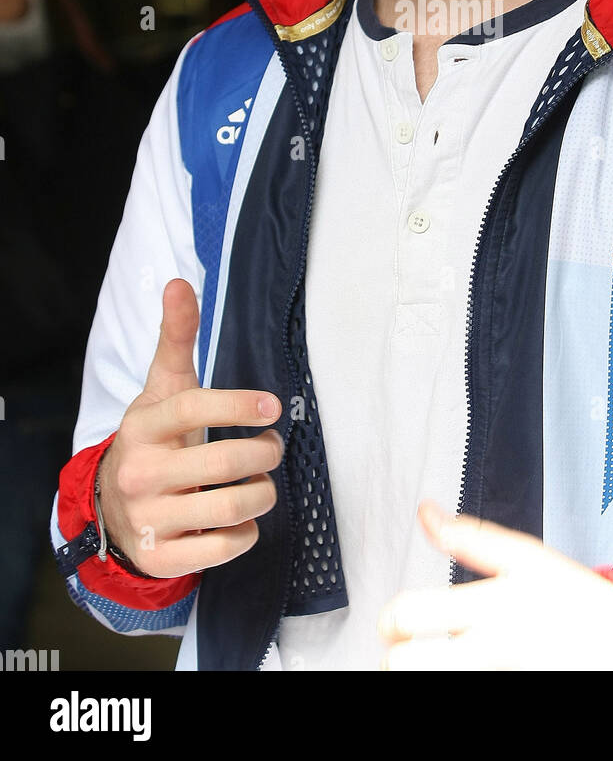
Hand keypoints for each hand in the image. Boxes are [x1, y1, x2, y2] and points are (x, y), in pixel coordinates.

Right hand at [97, 278, 283, 577]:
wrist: (114, 505)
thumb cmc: (154, 437)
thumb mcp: (162, 387)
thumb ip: (176, 337)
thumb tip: (180, 282)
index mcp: (143, 427)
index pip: (193, 408)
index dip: (238, 404)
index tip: (271, 405)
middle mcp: (140, 473)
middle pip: (224, 462)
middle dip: (264, 453)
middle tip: (271, 449)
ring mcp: (149, 518)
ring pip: (231, 506)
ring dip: (261, 493)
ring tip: (260, 482)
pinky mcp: (161, 557)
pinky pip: (224, 549)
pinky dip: (244, 533)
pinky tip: (240, 518)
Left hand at [377, 501, 612, 670]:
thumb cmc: (571, 597)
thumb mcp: (522, 555)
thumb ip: (466, 536)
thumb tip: (425, 511)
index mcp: (490, 604)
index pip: (413, 612)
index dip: (390, 617)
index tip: (393, 622)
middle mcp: (491, 647)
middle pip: (407, 663)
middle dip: (395, 658)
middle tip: (401, 653)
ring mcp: (500, 675)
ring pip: (430, 680)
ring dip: (421, 673)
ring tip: (427, 664)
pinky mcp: (507, 690)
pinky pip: (463, 694)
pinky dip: (453, 683)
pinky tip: (458, 671)